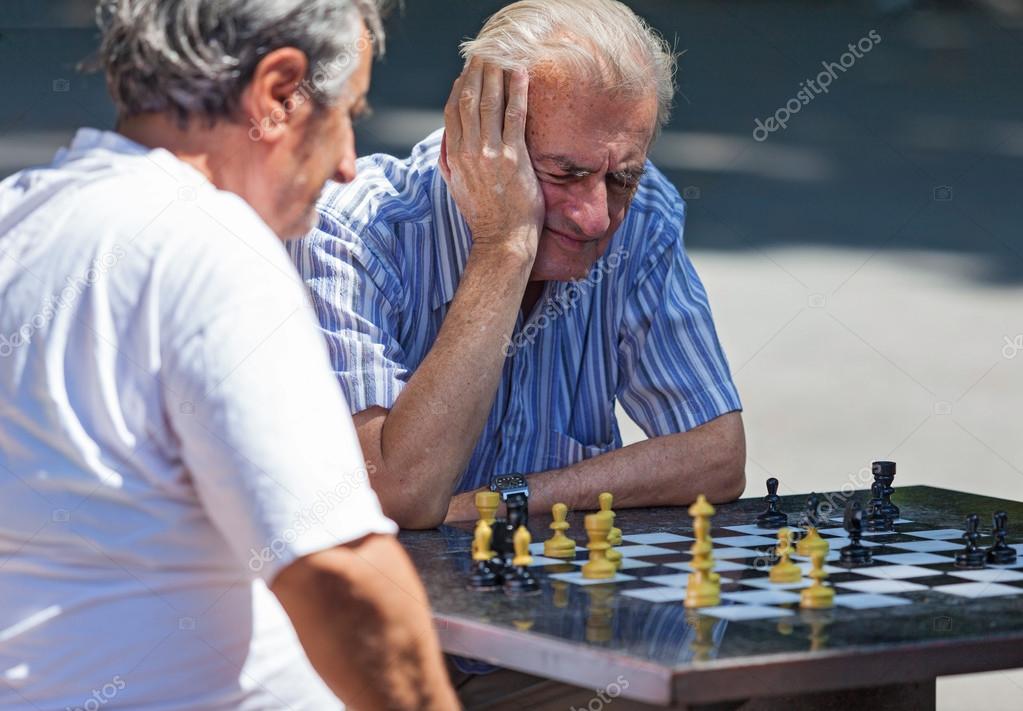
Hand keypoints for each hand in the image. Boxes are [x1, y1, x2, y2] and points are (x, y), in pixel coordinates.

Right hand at [440, 58, 543, 258]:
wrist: (502, 239)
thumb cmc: (484, 216)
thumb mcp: (458, 187)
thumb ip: (451, 162)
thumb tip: (449, 141)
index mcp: (454, 156)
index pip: (453, 111)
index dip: (460, 87)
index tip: (468, 71)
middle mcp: (468, 151)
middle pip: (468, 100)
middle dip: (476, 73)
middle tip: (484, 54)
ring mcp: (490, 154)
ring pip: (489, 103)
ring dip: (495, 75)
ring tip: (502, 55)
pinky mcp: (512, 158)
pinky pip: (514, 116)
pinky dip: (517, 91)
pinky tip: (521, 74)